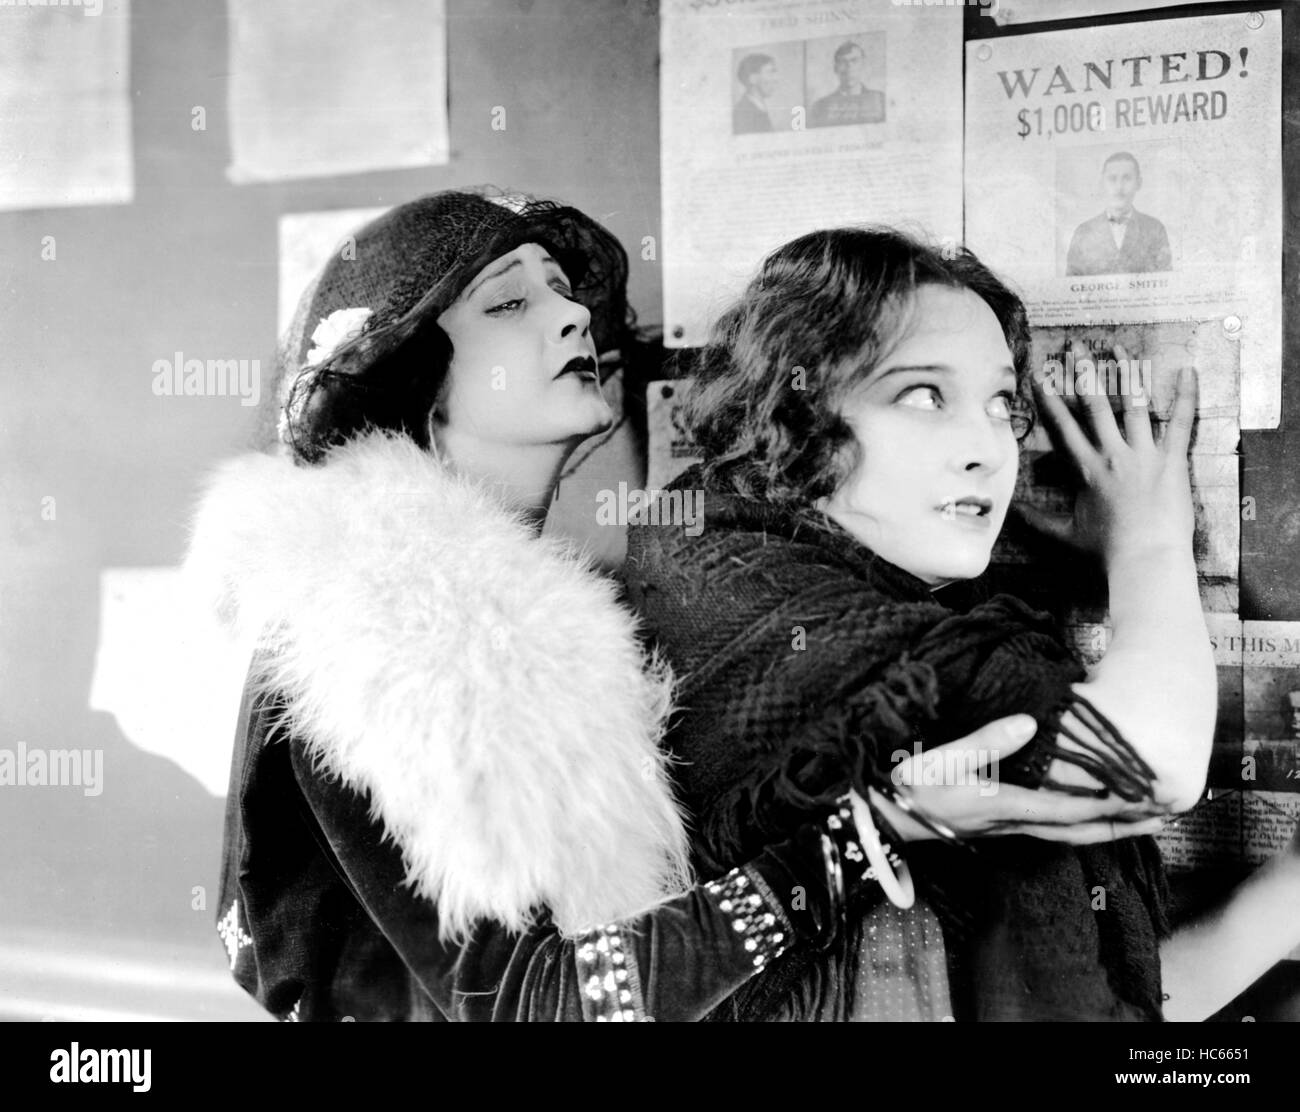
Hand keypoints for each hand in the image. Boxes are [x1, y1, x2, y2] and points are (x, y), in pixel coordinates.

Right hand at [856, 714, 1168, 845]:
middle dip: (1123, 822)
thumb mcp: (938, 760)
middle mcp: (1014, 822)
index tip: (1148, 793)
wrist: (884, 817)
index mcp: (1005, 804)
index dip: (1112, 803)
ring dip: (1109, 827)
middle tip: (1165, 812)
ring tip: (1143, 817)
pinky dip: (1082, 824)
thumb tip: (1033, 725)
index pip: (1072, 808)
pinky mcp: (1000, 823)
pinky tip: (1091, 816)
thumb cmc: (907, 786)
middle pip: (1081, 829)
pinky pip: (1054, 829)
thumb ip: (984, 743)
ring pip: (1071, 833)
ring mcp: (1008, 827)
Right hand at [1014, 347, 1196, 567]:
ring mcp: (1144, 454)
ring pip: (1132, 404)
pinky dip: (1185, 396)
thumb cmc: (1107, 550)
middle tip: (1077, 348)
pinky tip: (1187, 372)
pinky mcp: (1173, 460)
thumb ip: (1038, 521)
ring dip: (1125, 373)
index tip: (1041, 379)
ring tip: (1119, 348)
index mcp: (1086, 469)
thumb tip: (1011, 512)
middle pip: (1094, 405)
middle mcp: (1112, 454)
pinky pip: (1180, 422)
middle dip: (1084, 373)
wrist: (1145, 558)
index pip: (1063, 427)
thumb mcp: (1066, 534)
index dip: (1050, 401)